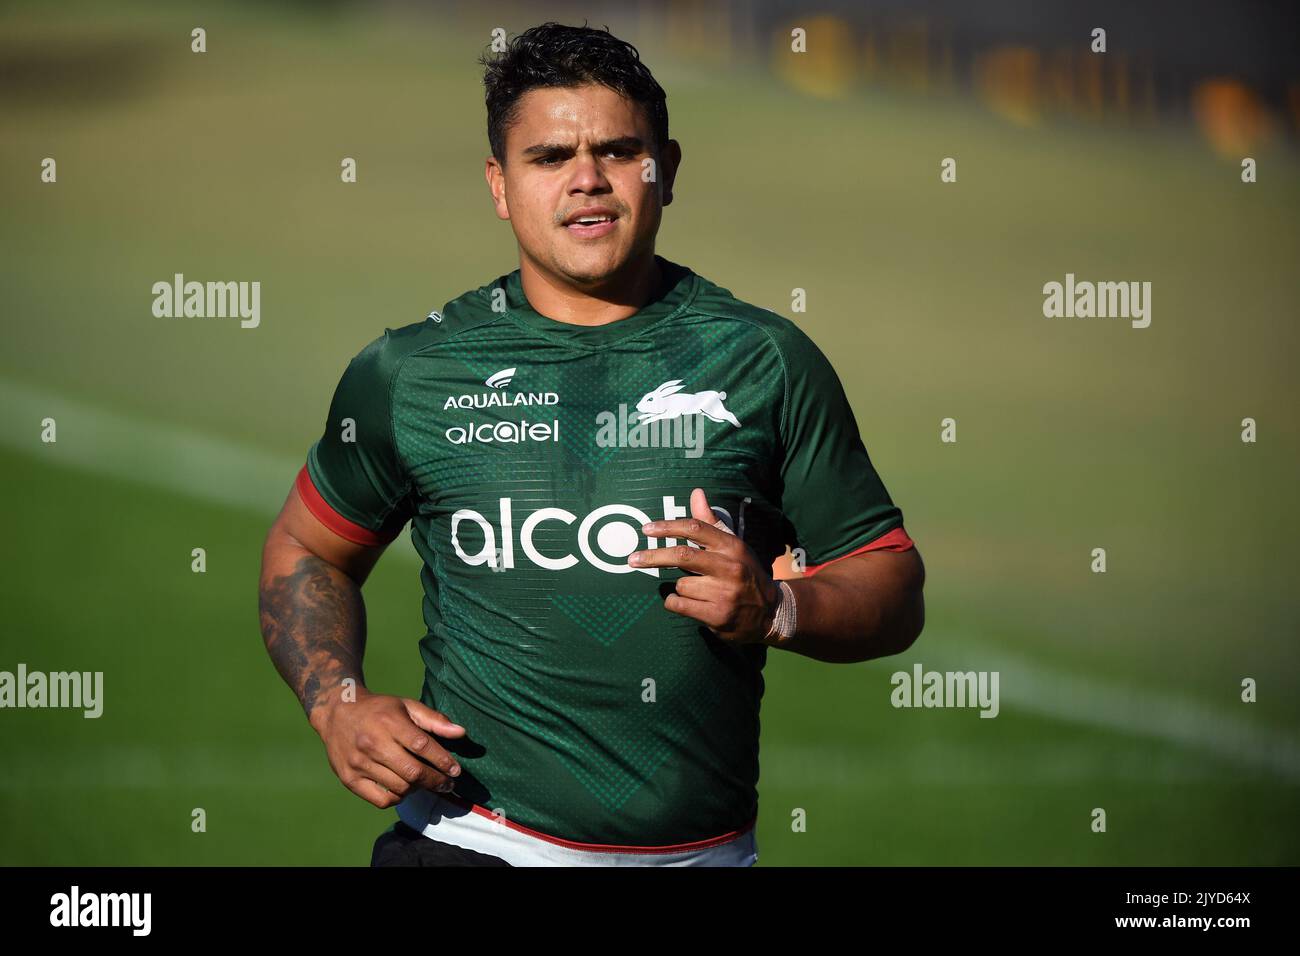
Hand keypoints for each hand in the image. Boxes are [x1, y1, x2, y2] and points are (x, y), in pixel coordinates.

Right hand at [310, 689, 466, 808]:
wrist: (337, 712)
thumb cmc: (379, 710)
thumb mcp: (406, 706)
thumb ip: (434, 719)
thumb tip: (461, 733)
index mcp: (389, 722)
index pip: (422, 746)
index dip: (443, 760)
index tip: (456, 770)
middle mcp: (372, 743)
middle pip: (413, 772)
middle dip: (436, 781)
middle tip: (447, 784)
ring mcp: (359, 763)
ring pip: (400, 788)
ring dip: (418, 789)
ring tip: (425, 783)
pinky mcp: (349, 779)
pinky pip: (381, 800)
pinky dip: (398, 799)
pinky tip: (404, 789)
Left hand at [631, 487, 781, 644]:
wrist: (771, 613)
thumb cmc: (745, 573)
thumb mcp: (733, 546)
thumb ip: (710, 521)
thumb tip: (696, 492)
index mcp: (732, 546)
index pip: (696, 528)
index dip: (668, 527)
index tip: (647, 529)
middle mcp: (729, 567)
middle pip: (682, 555)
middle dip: (654, 557)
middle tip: (633, 559)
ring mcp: (724, 592)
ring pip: (681, 584)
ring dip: (681, 587)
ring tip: (698, 591)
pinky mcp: (717, 615)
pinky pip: (680, 604)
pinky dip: (676, 602)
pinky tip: (688, 603)